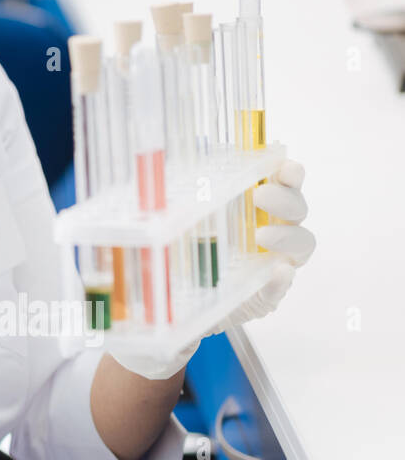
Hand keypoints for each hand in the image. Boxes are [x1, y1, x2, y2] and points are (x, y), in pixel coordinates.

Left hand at [108, 159, 314, 379]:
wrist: (177, 296)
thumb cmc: (183, 244)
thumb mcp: (175, 214)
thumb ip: (174, 190)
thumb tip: (156, 164)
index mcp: (256, 205)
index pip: (284, 183)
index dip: (291, 173)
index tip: (287, 166)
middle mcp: (273, 229)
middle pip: (298, 208)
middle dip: (285, 198)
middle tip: (260, 196)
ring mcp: (274, 261)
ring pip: (302, 244)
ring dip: (288, 236)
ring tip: (262, 236)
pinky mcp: (266, 293)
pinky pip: (281, 287)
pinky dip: (281, 279)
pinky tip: (277, 272)